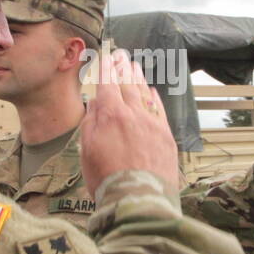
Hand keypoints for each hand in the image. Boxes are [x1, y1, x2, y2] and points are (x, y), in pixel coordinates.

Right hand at [81, 48, 180, 195]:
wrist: (138, 199)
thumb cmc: (107, 179)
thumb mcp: (87, 151)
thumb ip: (91, 124)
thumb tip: (95, 104)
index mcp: (111, 116)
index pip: (107, 85)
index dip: (106, 69)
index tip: (105, 57)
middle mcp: (134, 114)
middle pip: (128, 85)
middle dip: (123, 68)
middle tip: (121, 55)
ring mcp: (152, 124)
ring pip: (145, 94)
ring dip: (139, 78)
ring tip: (135, 66)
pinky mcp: (166, 136)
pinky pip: (160, 110)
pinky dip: (155, 98)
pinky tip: (153, 91)